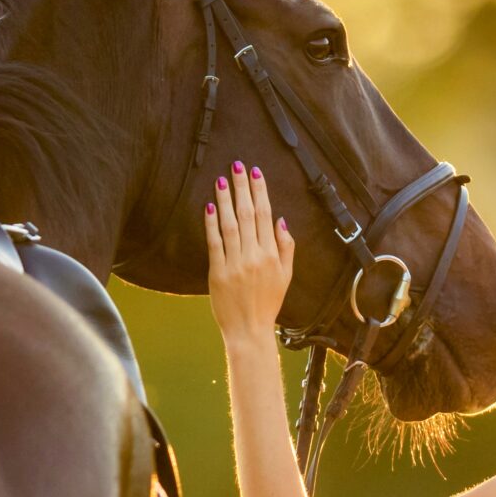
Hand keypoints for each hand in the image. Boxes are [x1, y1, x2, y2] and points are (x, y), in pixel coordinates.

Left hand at [205, 161, 293, 344]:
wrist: (249, 330)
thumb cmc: (268, 303)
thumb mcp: (286, 276)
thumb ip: (286, 247)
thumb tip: (281, 220)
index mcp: (272, 255)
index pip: (265, 215)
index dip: (260, 192)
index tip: (255, 173)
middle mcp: (255, 256)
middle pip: (247, 214)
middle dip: (242, 187)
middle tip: (236, 165)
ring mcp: (235, 264)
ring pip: (230, 224)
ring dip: (225, 199)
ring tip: (221, 179)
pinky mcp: (218, 272)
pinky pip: (214, 243)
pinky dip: (211, 223)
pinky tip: (209, 206)